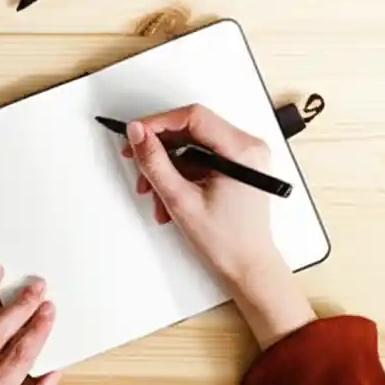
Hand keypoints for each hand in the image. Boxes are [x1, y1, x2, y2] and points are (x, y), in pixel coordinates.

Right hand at [121, 104, 314, 347]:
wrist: (248, 268)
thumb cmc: (227, 242)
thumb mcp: (180, 200)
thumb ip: (155, 162)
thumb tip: (138, 133)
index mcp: (242, 151)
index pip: (194, 117)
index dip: (159, 122)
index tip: (136, 134)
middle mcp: (247, 148)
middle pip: (191, 129)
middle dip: (160, 148)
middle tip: (136, 159)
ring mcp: (243, 157)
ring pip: (191, 145)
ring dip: (166, 166)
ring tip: (153, 191)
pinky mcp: (235, 167)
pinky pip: (199, 158)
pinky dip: (179, 174)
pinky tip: (168, 196)